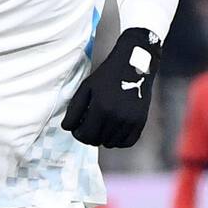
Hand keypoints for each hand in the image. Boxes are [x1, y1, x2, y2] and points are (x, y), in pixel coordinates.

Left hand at [62, 27, 161, 147]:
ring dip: (103, 138)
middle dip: (89, 137)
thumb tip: (66, 128)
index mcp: (101, 108)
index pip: (85, 135)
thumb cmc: (107, 75)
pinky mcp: (140, 122)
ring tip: (101, 126)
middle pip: (97, 141)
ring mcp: (130, 121)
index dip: (78, 134)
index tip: (77, 129)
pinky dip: (118, 141)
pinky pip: (127, 142)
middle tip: (87, 128)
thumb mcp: (86, 87)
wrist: (134, 65)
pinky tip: (113, 130)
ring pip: (111, 143)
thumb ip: (74, 109)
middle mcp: (117, 117)